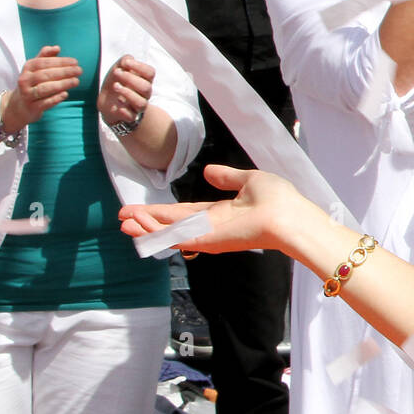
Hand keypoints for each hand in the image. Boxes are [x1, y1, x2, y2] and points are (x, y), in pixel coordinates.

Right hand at [4, 45, 81, 129]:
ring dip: (62, 84)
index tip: (75, 62)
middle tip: (79, 70)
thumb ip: (45, 56)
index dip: (60, 61)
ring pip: (44, 89)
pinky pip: (44, 103)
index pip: (43, 62)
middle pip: (44, 75)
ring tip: (76, 81)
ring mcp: (27, 95)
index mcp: (27, 69)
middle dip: (64, 72)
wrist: (19, 105)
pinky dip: (55, 98)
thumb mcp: (36, 68)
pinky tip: (66, 94)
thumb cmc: (32, 83)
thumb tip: (57, 47)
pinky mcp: (32, 108)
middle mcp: (25, 81)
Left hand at [97, 55, 153, 128]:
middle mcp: (144, 94)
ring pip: (141, 103)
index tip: (126, 63)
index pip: (150, 73)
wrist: (108, 102)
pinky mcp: (129, 116)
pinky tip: (117, 106)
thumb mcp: (118, 69)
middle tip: (116, 73)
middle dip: (130, 79)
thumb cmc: (116, 82)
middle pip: (146, 87)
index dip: (140, 67)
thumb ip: (124, 61)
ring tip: (115, 86)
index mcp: (144, 80)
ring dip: (127, 93)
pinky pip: (131, 116)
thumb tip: (128, 60)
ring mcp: (138, 106)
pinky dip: (125, 111)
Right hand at [120, 164, 301, 254]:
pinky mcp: (208, 242)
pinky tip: (140, 228)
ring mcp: (208, 235)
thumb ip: (227, 178)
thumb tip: (208, 171)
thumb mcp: (248, 180)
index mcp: (220, 213)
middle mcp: (210, 226)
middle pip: (171, 224)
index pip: (185, 213)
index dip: (162, 211)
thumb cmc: (278, 199)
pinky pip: (177, 238)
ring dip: (146, 228)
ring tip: (124, 223)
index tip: (141, 209)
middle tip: (122, 217)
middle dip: (147, 220)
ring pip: (170, 233)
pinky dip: (157, 234)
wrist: (291, 216)